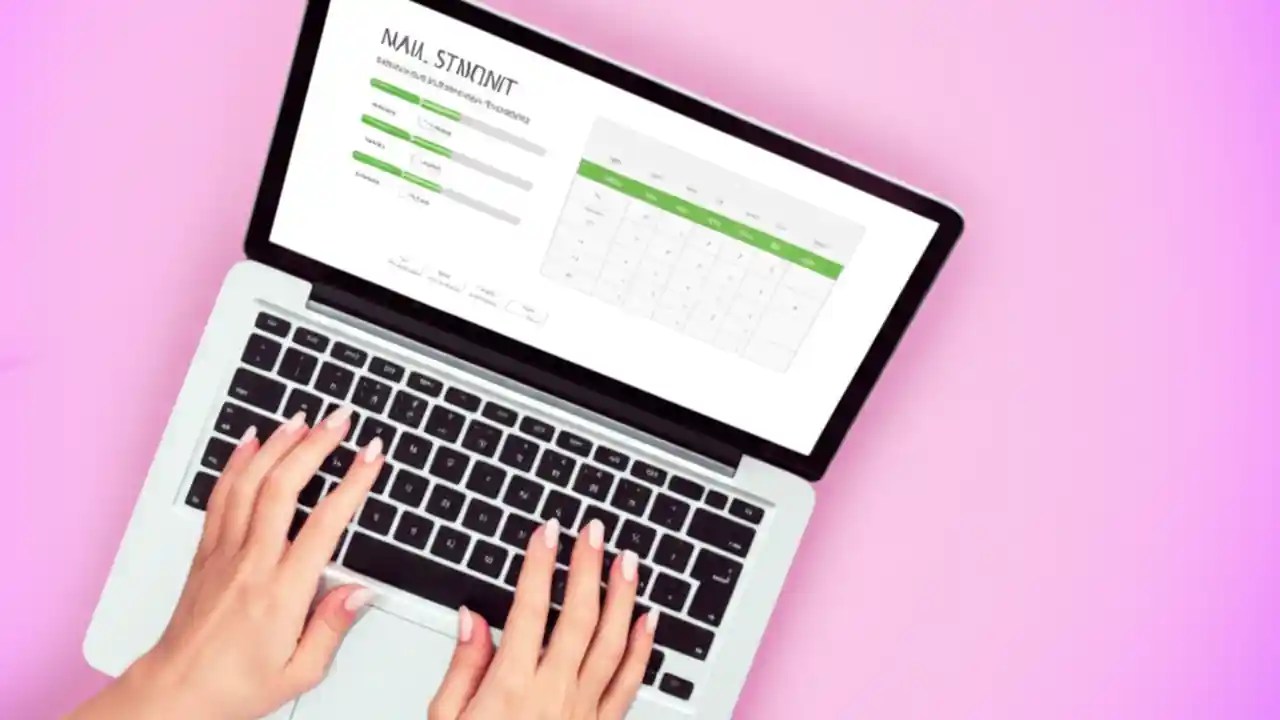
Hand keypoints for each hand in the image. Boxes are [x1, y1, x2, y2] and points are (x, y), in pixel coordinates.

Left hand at [72, 407, 380, 719]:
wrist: (176, 692)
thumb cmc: (235, 686)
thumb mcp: (300, 672)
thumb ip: (332, 627)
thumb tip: (360, 591)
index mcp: (281, 592)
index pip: (324, 525)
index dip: (352, 483)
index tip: (371, 456)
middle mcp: (251, 564)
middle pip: (283, 488)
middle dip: (315, 445)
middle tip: (340, 419)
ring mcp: (224, 554)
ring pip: (250, 484)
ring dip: (277, 445)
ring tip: (302, 419)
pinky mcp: (205, 553)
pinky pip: (221, 497)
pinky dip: (237, 463)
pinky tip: (250, 443)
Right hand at [428, 518, 657, 719]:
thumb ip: (464, 667)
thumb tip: (474, 619)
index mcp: (510, 686)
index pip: (530, 608)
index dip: (540, 564)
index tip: (546, 533)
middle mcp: (554, 693)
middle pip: (580, 615)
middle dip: (587, 566)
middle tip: (593, 531)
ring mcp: (583, 711)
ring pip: (612, 641)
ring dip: (622, 595)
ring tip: (626, 560)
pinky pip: (629, 683)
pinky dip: (643, 648)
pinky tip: (649, 619)